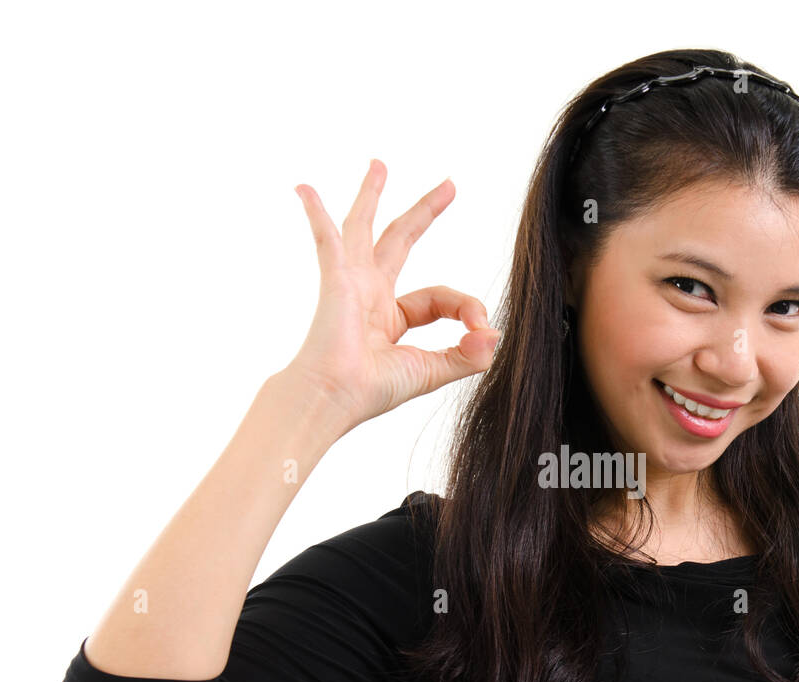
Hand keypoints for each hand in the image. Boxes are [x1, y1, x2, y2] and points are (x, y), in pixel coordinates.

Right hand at [286, 159, 498, 429]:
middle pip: (401, 241)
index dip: (466, 308)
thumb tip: (494, 335)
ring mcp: (350, 283)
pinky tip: (305, 191)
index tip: (480, 328)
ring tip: (379, 166)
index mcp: (391, 318)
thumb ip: (466, 356)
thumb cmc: (370, 390)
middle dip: (424, 212)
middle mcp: (370, 295)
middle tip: (448, 186)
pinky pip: (327, 238)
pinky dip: (317, 214)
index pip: (439, 298)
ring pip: (363, 228)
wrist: (333, 397)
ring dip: (371, 195)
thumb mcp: (431, 371)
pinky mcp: (335, 279)